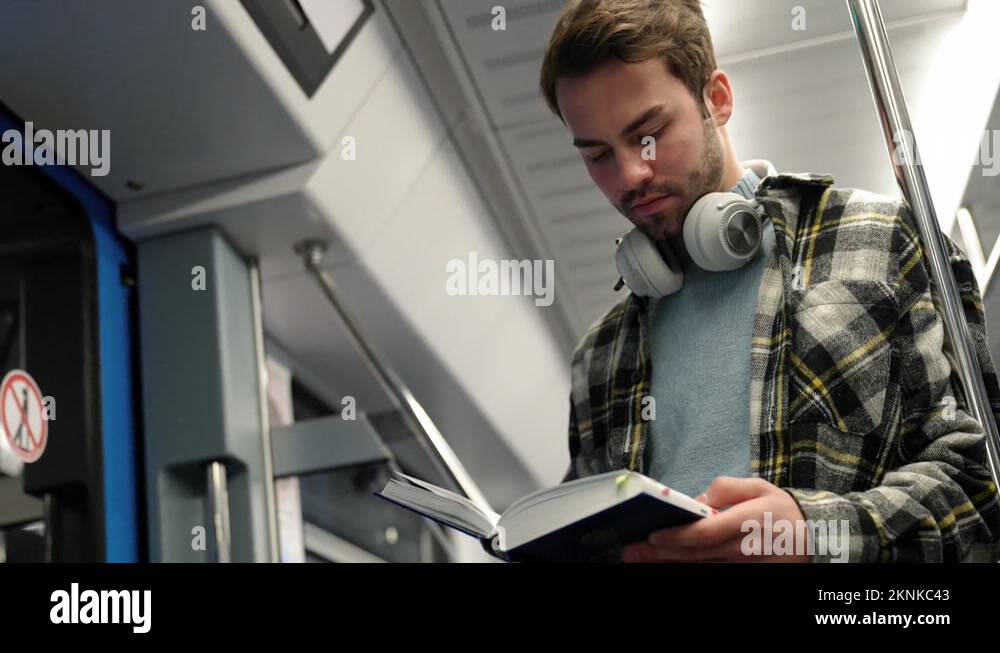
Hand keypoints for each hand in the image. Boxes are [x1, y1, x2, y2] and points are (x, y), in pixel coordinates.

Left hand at [621, 476, 811, 562]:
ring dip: (667, 564)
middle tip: (631, 551)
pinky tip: (666, 566)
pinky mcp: (743, 575)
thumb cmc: (781, 509)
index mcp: (748, 521)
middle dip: (660, 554)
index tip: (652, 536)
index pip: (707, 533)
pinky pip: (710, 574)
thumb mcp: (758, 486)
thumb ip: (726, 488)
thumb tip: (696, 500)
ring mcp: (744, 566)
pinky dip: (686, 570)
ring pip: (700, 568)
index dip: (678, 537)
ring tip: (639, 559)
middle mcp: (744, 548)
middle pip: (696, 554)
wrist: (815, 538)